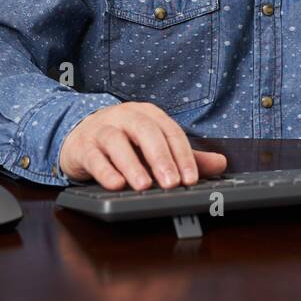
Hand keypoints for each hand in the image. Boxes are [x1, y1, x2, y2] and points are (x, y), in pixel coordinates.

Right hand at [59, 102, 227, 190]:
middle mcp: (125, 117)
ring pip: (116, 142)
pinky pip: (94, 157)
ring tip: (143, 185)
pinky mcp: (83, 146)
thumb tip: (221, 163)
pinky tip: (115, 184)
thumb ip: (185, 156)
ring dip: (132, 164)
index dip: (182, 155)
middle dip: (160, 158)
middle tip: (171, 182)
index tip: (191, 179)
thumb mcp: (155, 147)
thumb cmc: (124, 142)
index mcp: (148, 115)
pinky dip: (105, 171)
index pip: (170, 131)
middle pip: (145, 131)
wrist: (79, 136)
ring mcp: (102, 129)